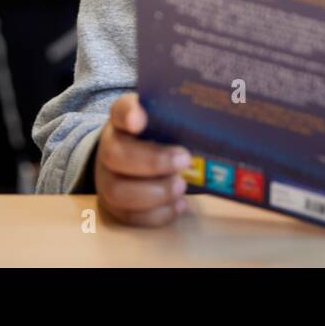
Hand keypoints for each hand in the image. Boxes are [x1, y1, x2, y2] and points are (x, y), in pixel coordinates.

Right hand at [95, 93, 191, 226]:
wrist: (135, 158)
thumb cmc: (158, 136)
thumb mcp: (165, 120)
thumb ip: (179, 116)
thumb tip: (217, 110)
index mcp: (123, 119)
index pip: (119, 110)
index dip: (127, 114)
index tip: (139, 120)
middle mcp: (109, 146)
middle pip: (115, 154)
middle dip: (152, 161)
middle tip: (185, 160)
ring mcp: (107, 178)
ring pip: (117, 191)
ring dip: (154, 193)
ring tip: (182, 186)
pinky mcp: (114, 205)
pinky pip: (129, 215)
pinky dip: (156, 213)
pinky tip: (179, 204)